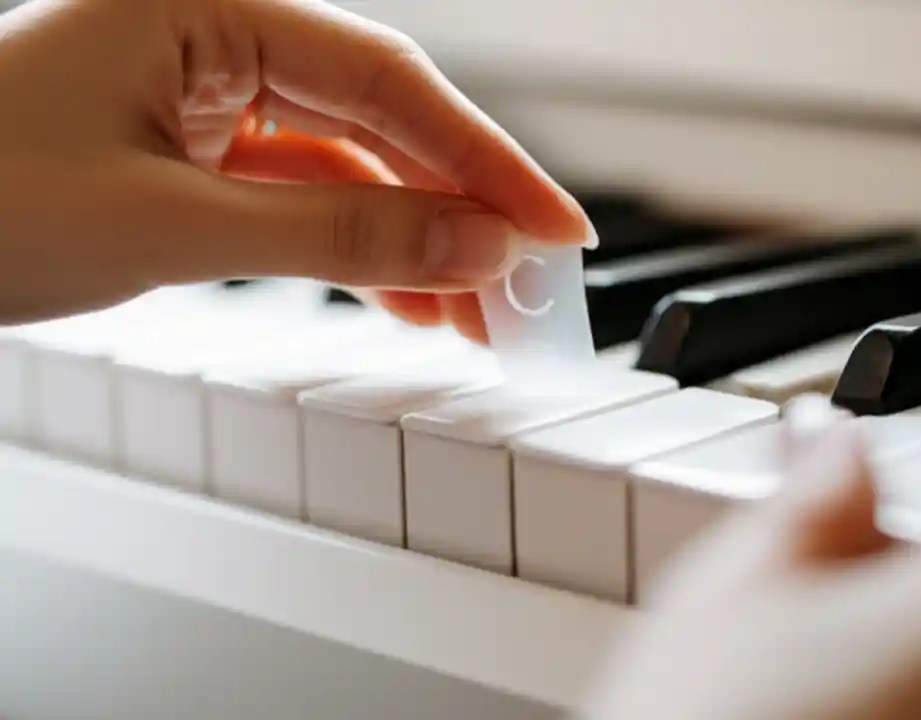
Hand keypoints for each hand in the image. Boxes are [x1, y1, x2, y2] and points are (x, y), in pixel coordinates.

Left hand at [0, 0, 590, 338]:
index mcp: (207, 3)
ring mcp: (208, 94)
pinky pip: (306, 196)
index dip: (485, 160)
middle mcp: (217, 34)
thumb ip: (336, 239)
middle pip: (383, 120)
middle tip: (533, 285)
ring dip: (419, 239)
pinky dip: (358, 251)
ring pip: (352, 165)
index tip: (555, 230)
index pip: (387, 80)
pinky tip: (411, 297)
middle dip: (462, 207)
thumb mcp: (170, 228)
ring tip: (482, 313)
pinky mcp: (197, 151)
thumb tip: (475, 247)